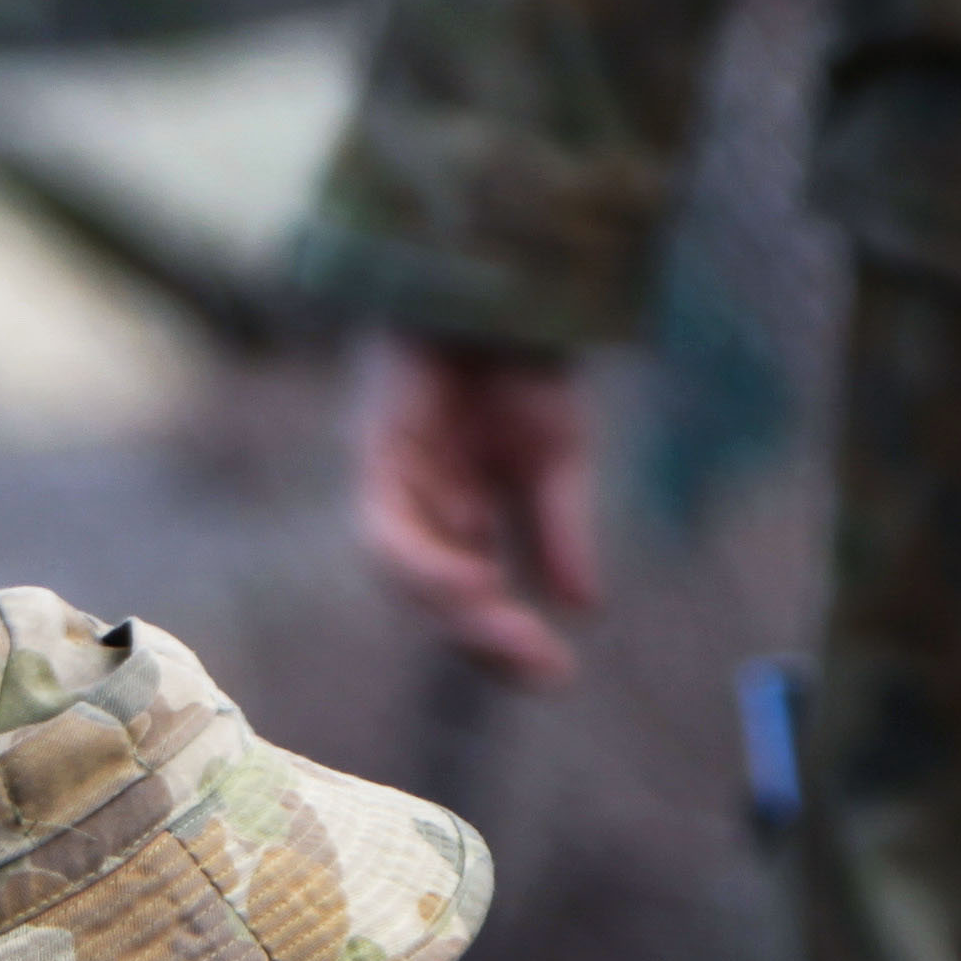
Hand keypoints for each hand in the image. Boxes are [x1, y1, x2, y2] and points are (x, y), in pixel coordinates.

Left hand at [349, 329, 599, 687]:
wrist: (499, 286)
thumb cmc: (520, 364)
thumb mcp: (553, 457)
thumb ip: (559, 530)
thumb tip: (584, 607)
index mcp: (459, 516)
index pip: (472, 598)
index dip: (505, 641)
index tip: (554, 674)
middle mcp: (420, 508)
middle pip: (436, 597)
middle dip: (486, 638)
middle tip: (541, 669)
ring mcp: (394, 483)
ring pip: (405, 574)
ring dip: (454, 608)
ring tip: (506, 627)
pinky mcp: (376, 455)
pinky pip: (387, 528)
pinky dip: (426, 562)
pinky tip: (473, 578)